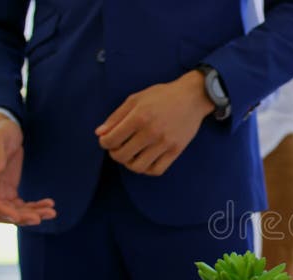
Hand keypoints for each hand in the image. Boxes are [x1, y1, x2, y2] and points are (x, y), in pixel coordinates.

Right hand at [0, 113, 55, 224]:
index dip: (1, 210)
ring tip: (51, 212)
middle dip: (19, 217)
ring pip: (12, 211)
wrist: (6, 129)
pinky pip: (21, 205)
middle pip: (0, 211)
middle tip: (40, 217)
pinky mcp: (9, 191)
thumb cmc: (0, 131)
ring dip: (31, 214)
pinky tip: (50, 204)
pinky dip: (34, 207)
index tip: (17, 217)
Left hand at [97, 71, 214, 175]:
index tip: (108, 139)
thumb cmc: (162, 96)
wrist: (192, 98)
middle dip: (114, 154)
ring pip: (138, 167)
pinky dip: (147, 169)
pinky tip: (145, 159)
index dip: (104, 142)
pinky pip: (157, 170)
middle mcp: (151, 132)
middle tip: (117, 148)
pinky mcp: (176, 150)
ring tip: (131, 155)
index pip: (111, 140)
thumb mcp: (135, 99)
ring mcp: (165, 143)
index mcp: (139, 117)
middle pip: (122, 156)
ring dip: (129, 163)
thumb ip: (116, 116)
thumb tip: (100, 133)